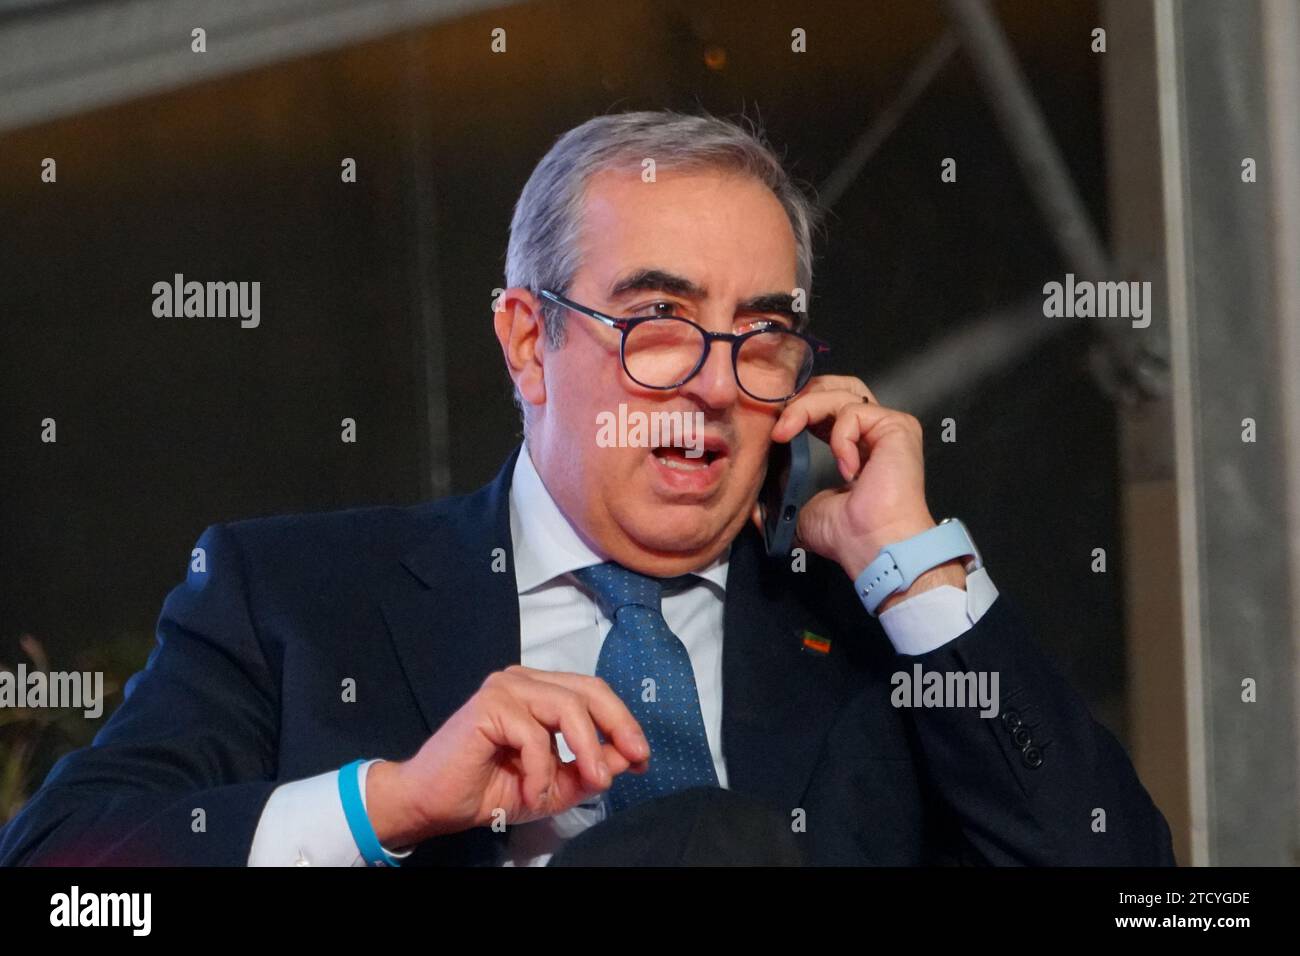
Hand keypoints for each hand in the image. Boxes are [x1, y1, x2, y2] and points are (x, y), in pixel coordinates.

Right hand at [365, 665, 649, 847]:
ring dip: (586, 750)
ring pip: (568, 707)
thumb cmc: (487, 790)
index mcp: (539, 690)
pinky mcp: (490, 705)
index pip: (593, 693)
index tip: (642, 757)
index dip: (623, 722)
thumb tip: (627, 756)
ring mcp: (505, 687)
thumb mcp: (553, 784)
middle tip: (633, 760)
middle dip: (618, 726)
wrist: (430, 802)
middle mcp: (524, 680)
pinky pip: (535, 736)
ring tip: (591, 783)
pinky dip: (542, 770)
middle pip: (589, 690)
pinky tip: (532, 791)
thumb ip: (588, 768)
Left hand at [762, 375, 964, 601]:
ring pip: (840, 393)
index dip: (798, 406)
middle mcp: (873, 432)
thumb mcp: (801, 510)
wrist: (873, 546)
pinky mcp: (897, 427)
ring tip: (787, 434)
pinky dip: (840, 437)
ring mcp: (887, 427)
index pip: (825, 405)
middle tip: (780, 419)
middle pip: (837, 385)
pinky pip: (854, 412)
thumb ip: (783, 495)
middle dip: (803, 395)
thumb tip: (754, 505)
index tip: (775, 425)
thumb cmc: (848, 535)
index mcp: (853, 446)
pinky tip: (847, 469)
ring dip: (805, 409)